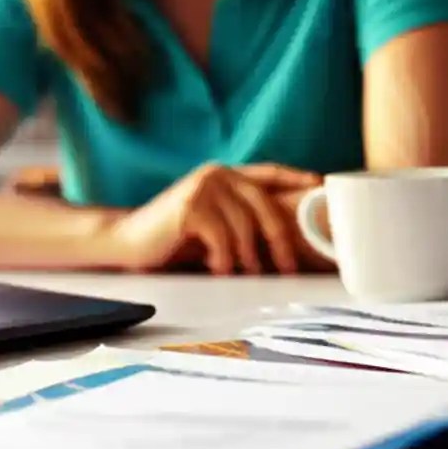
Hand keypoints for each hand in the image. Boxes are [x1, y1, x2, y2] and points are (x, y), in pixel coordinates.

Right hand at [110, 163, 320, 274]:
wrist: (126, 241)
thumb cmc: (172, 239)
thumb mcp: (211, 222)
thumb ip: (238, 220)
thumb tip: (279, 244)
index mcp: (225, 175)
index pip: (269, 172)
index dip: (296, 178)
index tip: (320, 186)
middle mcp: (217, 175)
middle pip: (265, 207)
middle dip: (279, 242)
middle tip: (287, 269)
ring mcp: (203, 187)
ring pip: (244, 228)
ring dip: (248, 259)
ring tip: (244, 276)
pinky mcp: (191, 206)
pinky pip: (223, 239)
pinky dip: (223, 261)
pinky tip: (215, 270)